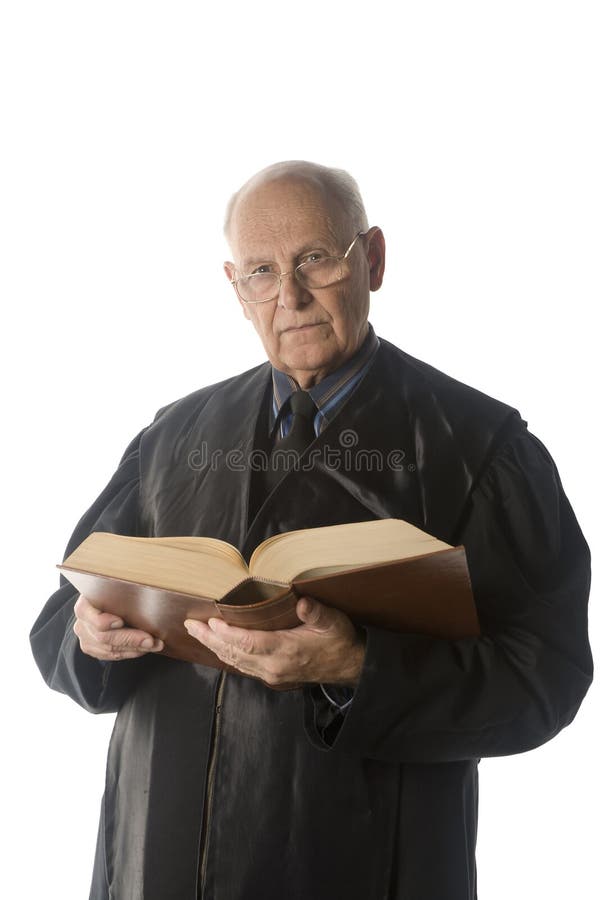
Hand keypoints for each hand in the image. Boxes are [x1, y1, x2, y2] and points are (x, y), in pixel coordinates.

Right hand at [73, 594, 163, 660]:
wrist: (103, 601)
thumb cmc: (113, 593)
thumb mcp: (115, 588)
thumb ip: (124, 593)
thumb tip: (145, 592)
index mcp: (85, 605)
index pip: (91, 617)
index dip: (105, 622)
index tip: (121, 621)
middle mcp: (82, 623)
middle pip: (104, 637)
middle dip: (131, 639)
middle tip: (150, 639)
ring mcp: (86, 638)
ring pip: (110, 650)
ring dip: (135, 648)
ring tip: (154, 644)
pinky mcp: (92, 648)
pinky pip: (112, 655)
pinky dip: (130, 652)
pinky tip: (144, 648)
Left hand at [184, 596, 365, 686]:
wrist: (349, 666)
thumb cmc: (340, 641)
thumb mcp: (333, 622)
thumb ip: (316, 613)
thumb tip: (302, 602)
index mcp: (286, 651)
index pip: (248, 643)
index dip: (227, 633)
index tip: (211, 622)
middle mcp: (274, 667)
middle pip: (234, 654)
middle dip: (210, 639)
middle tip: (191, 625)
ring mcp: (272, 674)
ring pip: (235, 662)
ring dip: (215, 648)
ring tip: (198, 633)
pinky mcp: (273, 676)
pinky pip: (243, 666)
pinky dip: (228, 655)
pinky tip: (219, 646)